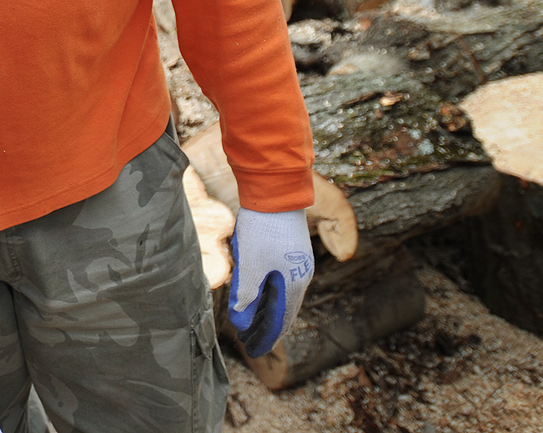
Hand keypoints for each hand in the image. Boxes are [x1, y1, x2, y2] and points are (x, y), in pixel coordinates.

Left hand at [226, 208, 313, 357]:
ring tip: (251, 322)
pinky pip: (281, 282)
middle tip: (248, 341)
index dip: (264, 338)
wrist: (277, 191)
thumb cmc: (262, 228)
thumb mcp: (250, 264)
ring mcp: (298, 263)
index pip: (279, 321)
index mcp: (293, 284)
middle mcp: (300, 277)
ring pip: (282, 296)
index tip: (252, 351)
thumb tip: (242, 322)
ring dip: (267, 311)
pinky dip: (269, 294)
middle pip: (283, 311)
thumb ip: (246, 295)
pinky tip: (259, 294)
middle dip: (266, 328)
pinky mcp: (291, 251)